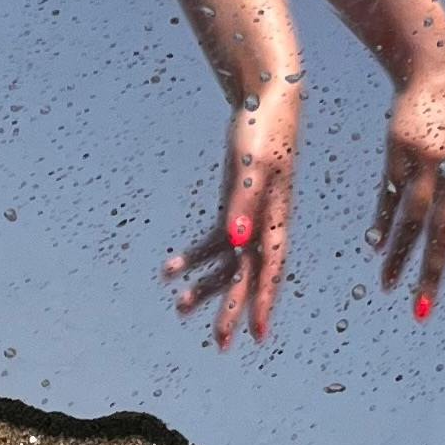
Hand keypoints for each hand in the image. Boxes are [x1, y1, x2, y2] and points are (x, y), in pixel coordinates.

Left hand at [165, 70, 301, 350]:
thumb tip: (235, 243)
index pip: (270, 270)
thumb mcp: (252, 166)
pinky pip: (212, 241)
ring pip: (228, 263)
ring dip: (207, 287)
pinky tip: (168, 270)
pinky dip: (192, 257)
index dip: (263, 302)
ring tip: (180, 309)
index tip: (255, 334)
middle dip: (234, 309)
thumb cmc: (264, 129)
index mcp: (277, 219)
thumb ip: (243, 204)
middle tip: (220, 344)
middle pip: (248, 275)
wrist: (266, 101)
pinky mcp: (233, 207)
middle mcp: (265, 225)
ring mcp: (249, 218)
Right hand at [372, 52, 444, 319]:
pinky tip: (377, 249)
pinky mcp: (398, 152)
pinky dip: (383, 223)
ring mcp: (424, 164)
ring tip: (390, 289)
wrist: (441, 77)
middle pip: (441, 235)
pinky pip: (389, 196)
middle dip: (431, 276)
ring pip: (411, 219)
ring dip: (400, 257)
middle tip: (421, 314)